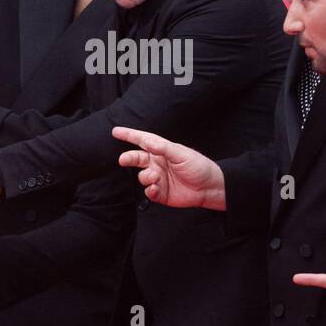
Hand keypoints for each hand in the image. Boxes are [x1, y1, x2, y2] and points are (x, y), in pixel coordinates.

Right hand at [112, 126, 226, 209]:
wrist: (209, 188)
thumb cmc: (198, 166)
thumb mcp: (181, 153)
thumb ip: (162, 148)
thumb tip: (146, 141)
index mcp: (162, 151)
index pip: (143, 141)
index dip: (129, 135)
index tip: (116, 132)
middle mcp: (158, 163)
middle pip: (137, 158)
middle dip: (129, 158)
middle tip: (123, 159)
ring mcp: (159, 178)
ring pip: (142, 177)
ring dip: (145, 177)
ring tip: (155, 177)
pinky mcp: (161, 193)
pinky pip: (149, 192)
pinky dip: (150, 190)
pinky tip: (156, 188)